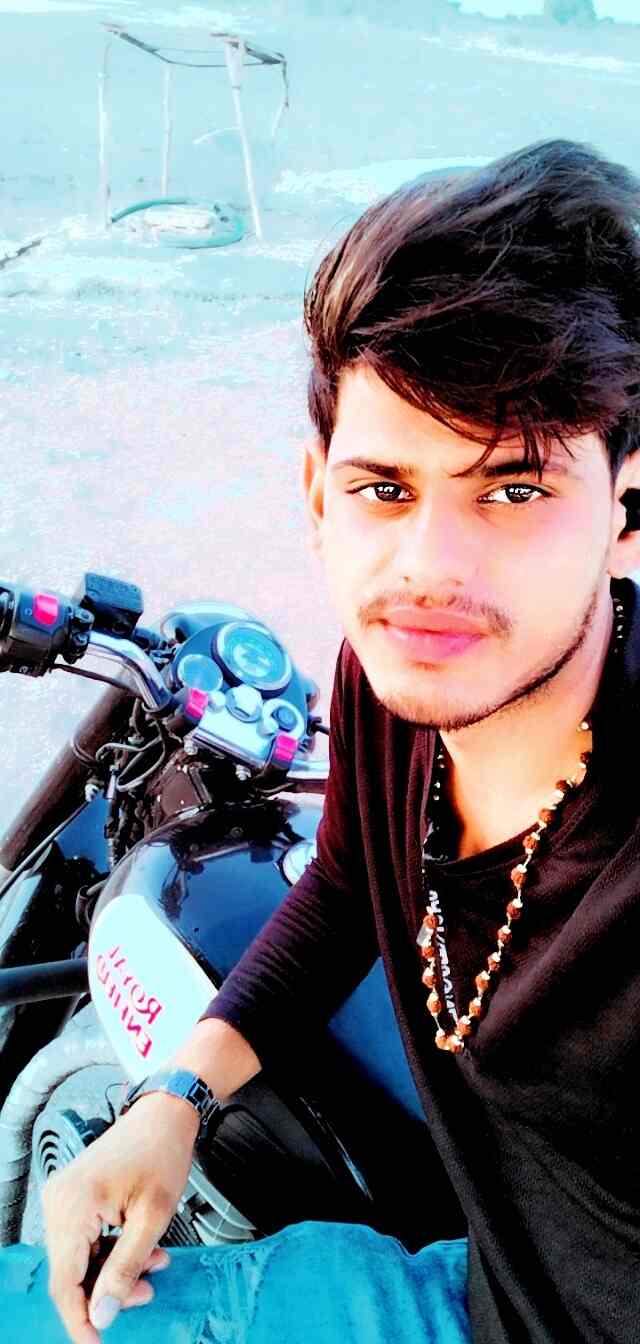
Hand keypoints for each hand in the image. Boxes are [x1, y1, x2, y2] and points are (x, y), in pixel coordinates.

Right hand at [42, 1093, 199, 1343]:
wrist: (164, 1113)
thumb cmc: (163, 1153)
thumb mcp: (153, 1218)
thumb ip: (126, 1268)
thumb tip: (102, 1315)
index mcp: (73, 1205)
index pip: (65, 1281)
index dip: (79, 1319)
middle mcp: (58, 1200)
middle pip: (71, 1272)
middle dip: (108, 1290)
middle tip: (149, 1290)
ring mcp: (63, 1197)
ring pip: (79, 1258)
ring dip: (114, 1270)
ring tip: (154, 1263)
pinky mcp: (73, 1196)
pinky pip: (84, 1240)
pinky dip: (110, 1251)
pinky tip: (141, 1249)